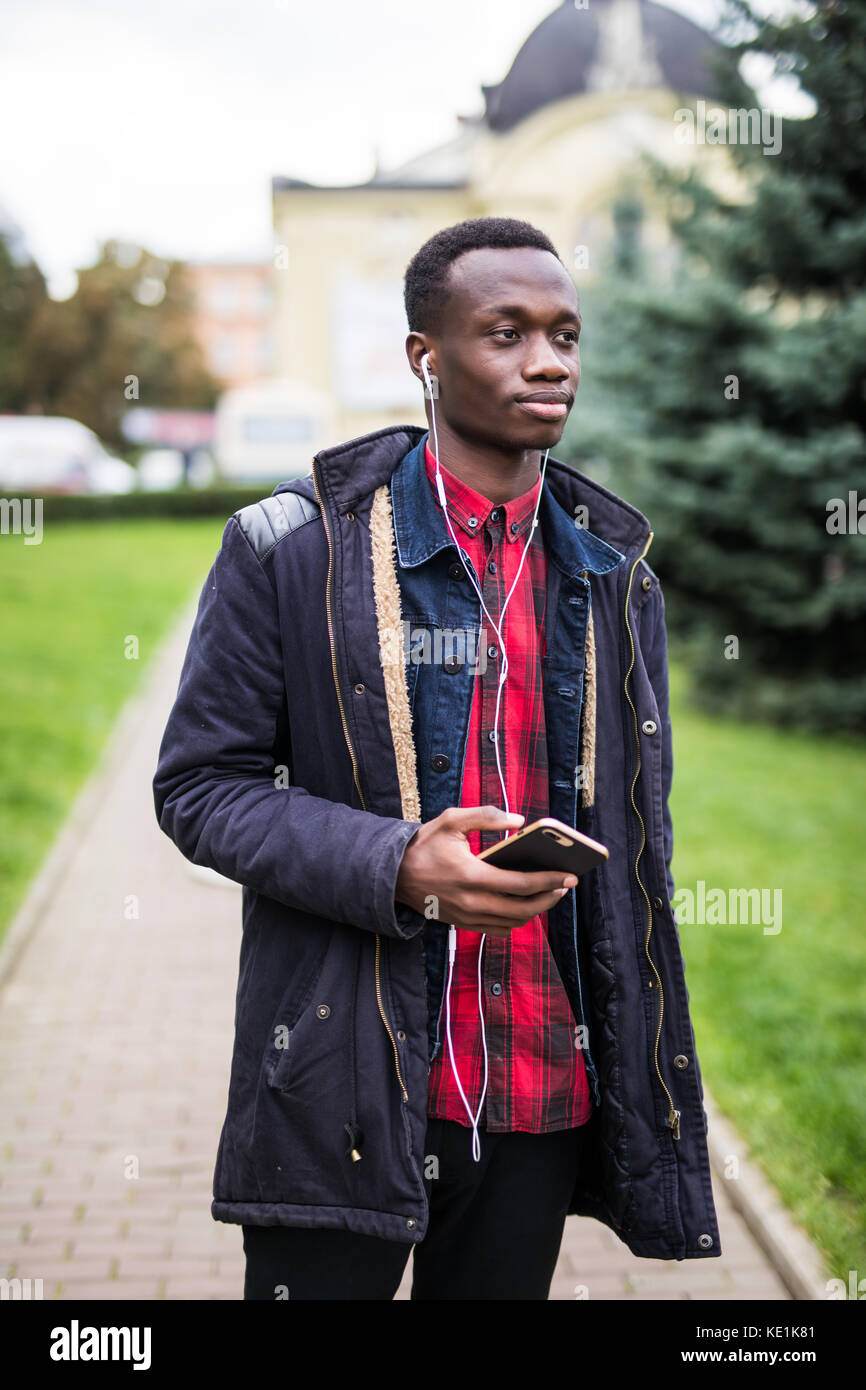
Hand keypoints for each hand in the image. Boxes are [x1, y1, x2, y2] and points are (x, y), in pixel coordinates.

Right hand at [395, 805, 577, 939]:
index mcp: (471, 875)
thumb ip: (486, 816)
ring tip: (551, 893)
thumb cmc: (424, 845)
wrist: (393, 875)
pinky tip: (526, 905)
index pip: (521, 884)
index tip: (569, 874)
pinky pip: (498, 929)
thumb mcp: (451, 820)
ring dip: (537, 910)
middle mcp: (472, 902)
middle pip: (523, 909)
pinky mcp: (463, 924)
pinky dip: (517, 920)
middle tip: (566, 884)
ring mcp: (467, 917)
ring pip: (513, 922)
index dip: (550, 880)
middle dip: (550, 898)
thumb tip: (519, 822)